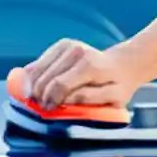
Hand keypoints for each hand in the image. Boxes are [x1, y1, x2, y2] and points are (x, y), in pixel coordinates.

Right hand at [16, 39, 140, 109]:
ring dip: (34, 87)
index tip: (48, 111)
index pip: (60, 85)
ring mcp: (67, 45)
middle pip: (45, 77)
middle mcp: (77, 50)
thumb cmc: (118, 87)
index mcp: (90, 65)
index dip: (51, 100)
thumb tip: (66, 99)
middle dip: (40, 95)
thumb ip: (90, 99)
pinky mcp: (61, 45)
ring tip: (41, 99)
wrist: (122, 65)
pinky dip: (34, 77)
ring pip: (37, 70)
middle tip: (43, 108)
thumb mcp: (113, 98)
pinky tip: (41, 88)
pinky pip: (38, 64)